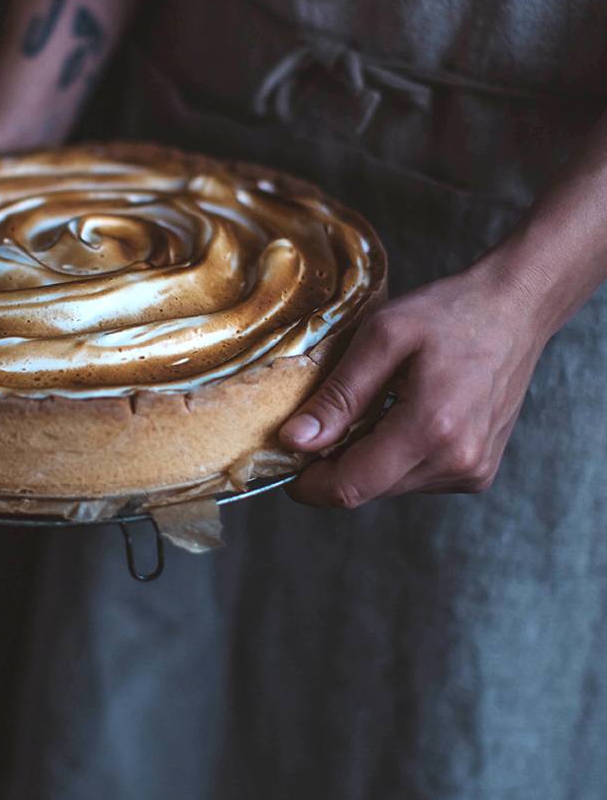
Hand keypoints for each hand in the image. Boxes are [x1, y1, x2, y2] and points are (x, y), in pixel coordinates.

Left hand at [279, 258, 549, 506]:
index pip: (352, 486)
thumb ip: (338, 395)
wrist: (515, 309)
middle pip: (369, 489)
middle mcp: (457, 461)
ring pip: (390, 486)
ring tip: (373, 407)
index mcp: (432, 428)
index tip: (284, 461)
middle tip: (321, 421)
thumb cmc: (450, 312)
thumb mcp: (383, 336)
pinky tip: (402, 416)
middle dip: (334, 464)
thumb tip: (295, 441)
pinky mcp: (478, 472)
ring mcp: (473, 471)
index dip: (310, 483)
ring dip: (366, 458)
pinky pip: (417, 478)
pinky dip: (395, 456)